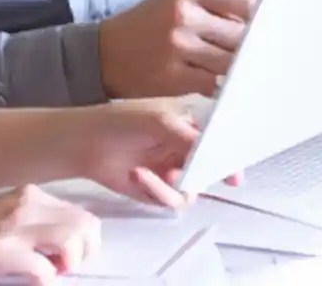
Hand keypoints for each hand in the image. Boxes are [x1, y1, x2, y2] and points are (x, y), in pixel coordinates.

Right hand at [0, 185, 101, 284]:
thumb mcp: (3, 214)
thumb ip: (33, 219)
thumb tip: (65, 239)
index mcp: (28, 195)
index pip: (82, 214)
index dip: (83, 241)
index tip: (66, 256)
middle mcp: (26, 205)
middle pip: (86, 224)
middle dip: (84, 251)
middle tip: (64, 266)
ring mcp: (14, 227)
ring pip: (73, 240)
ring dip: (69, 262)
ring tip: (51, 271)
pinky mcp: (3, 253)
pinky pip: (45, 270)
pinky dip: (45, 280)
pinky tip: (32, 280)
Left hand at [73, 98, 239, 209]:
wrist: (86, 143)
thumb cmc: (122, 122)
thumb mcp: (161, 121)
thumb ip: (191, 137)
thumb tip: (215, 154)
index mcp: (189, 125)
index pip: (218, 142)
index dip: (229, 156)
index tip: (235, 172)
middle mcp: (185, 150)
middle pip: (211, 169)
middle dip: (209, 176)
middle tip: (205, 179)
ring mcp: (173, 171)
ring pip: (194, 189)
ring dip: (177, 185)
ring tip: (164, 175)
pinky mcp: (158, 191)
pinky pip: (173, 200)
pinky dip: (159, 191)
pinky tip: (140, 176)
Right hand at [98, 0, 256, 98]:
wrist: (103, 54)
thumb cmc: (145, 26)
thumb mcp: (174, 1)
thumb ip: (213, 7)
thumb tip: (260, 23)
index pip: (245, 2)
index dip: (263, 19)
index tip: (270, 31)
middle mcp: (184, 15)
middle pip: (242, 35)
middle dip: (252, 49)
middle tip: (262, 59)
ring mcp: (179, 47)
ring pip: (230, 62)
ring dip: (238, 70)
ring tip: (243, 74)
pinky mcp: (173, 78)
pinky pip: (214, 85)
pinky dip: (220, 87)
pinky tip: (219, 86)